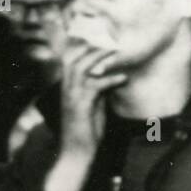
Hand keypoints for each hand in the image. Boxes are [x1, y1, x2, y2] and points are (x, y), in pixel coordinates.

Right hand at [59, 41, 127, 157]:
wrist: (77, 154)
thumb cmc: (86, 132)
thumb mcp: (94, 106)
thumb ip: (98, 90)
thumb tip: (110, 76)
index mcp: (69, 87)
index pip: (72, 57)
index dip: (85, 45)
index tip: (104, 36)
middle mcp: (67, 88)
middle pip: (75, 56)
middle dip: (92, 45)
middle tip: (112, 38)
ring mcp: (71, 97)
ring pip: (81, 67)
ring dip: (99, 58)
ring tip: (117, 52)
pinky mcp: (80, 107)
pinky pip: (94, 87)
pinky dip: (109, 80)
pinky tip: (123, 78)